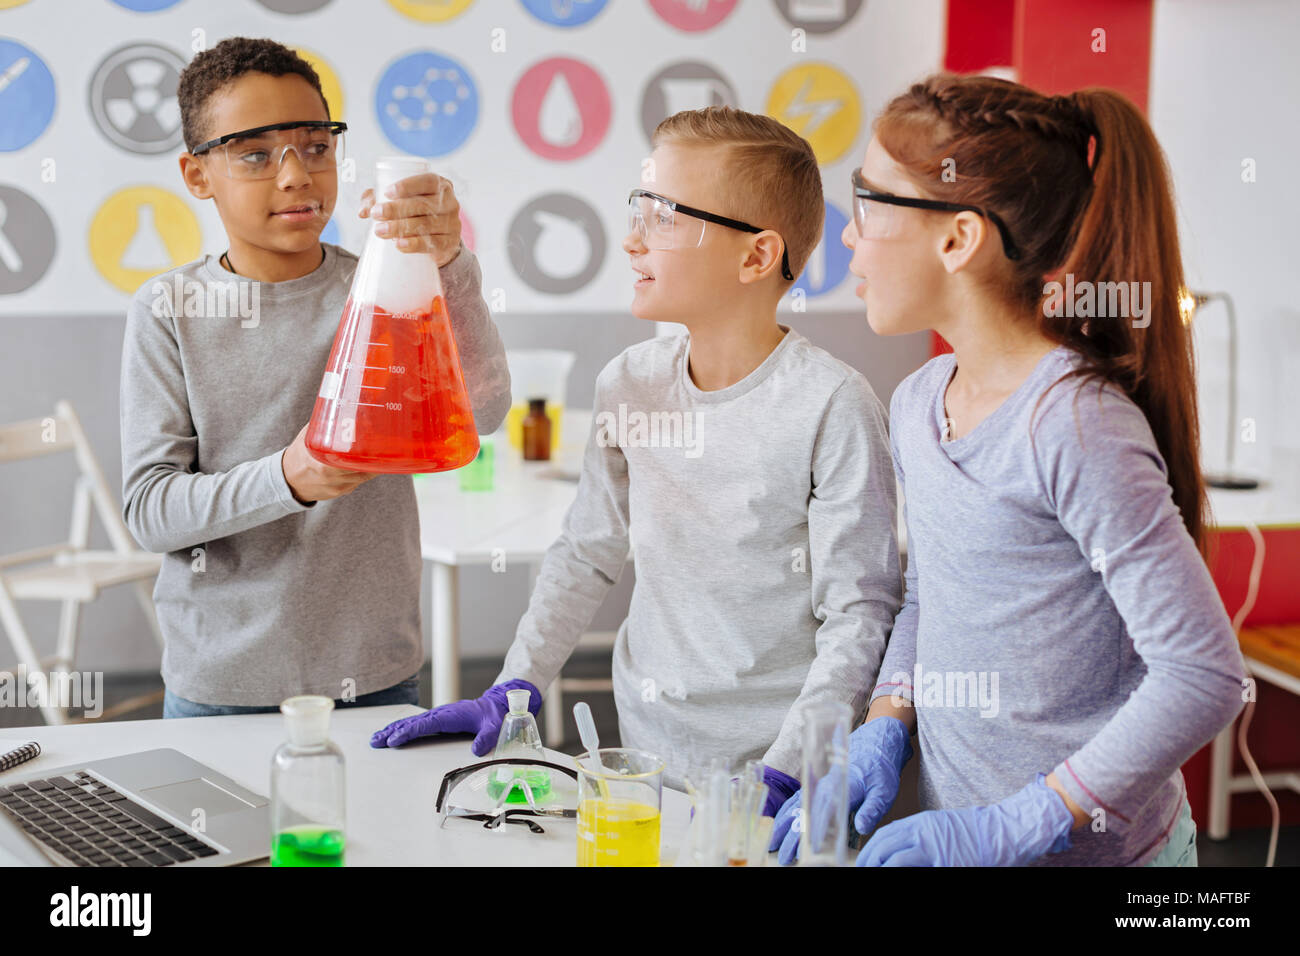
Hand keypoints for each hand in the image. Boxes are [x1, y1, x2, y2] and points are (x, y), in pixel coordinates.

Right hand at [281, 425, 376, 502]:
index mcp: (322, 464)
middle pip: (363, 469)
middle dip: (375, 459)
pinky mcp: (340, 492)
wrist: (287, 480)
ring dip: (372, 466)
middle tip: (384, 447)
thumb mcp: (308, 437)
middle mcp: (331, 478)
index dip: (368, 453)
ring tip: (380, 454)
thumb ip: (324, 424)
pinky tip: (367, 464)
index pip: (352, 460)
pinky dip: (363, 473)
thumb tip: (342, 407)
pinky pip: (357, 482)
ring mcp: (337, 487)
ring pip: (363, 477)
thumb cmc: (298, 455)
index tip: (378, 443)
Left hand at [360, 172, 462, 266]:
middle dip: (396, 209)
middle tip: (376, 214)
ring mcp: (452, 224)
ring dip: (400, 228)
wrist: (439, 239)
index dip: (407, 186)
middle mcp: (450, 203)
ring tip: (380, 231)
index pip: (427, 181)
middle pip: (422, 205)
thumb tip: (363, 211)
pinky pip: (432, 244)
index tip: (386, 193)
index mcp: (440, 185)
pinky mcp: (449, 243)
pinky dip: (414, 244)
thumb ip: (378, 199)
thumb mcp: (401, 200)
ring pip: (425, 225)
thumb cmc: (417, 213)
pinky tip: (399, 244)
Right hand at [369, 679, 540, 754]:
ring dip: (393, 730)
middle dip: (393, 731)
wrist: (496, 705)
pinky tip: (392, 735)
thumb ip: (486, 738)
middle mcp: (441, 714)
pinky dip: (402, 729)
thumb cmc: (493, 716)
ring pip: (411, 723)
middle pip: (413, 723)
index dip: (409, 732)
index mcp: (451, 716)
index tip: (395, 740)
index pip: (426, 724)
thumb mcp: (495, 727)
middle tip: (376, 741)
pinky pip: (417, 725)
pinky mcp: (438, 720)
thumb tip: (477, 749)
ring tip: (376, 739)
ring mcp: (438, 716)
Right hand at [769, 716, 912, 864]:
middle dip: (793, 835)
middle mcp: (826, 785)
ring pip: (796, 806)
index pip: (826, 811)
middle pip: (805, 812)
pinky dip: (785, 813)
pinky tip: (779, 824)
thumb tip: (862, 826)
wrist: (876, 741)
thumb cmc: (881, 767)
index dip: (819, 830)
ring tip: (774, 843)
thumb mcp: (884, 789)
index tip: (813, 848)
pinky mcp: (817, 785)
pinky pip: (797, 800)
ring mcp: (819, 785)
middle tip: (786, 855)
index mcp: (842, 786)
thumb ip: (872, 808)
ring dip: (784, 825)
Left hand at [855, 773, 1073, 865]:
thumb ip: (923, 837)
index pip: (885, 834)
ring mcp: (933, 846)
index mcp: (922, 822)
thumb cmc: (979, 832)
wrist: (1006, 829)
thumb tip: (902, 852)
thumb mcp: (944, 828)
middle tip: (859, 871)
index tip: (862, 861)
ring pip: (892, 857)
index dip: (870, 849)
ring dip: (878, 866)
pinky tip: (889, 874)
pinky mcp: (944, 861)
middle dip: (867, 860)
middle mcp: (923, 831)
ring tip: (869, 874)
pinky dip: (896, 870)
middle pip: (883, 845)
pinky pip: (910, 866)